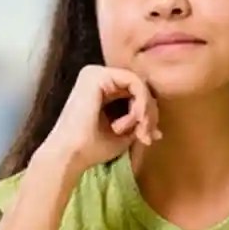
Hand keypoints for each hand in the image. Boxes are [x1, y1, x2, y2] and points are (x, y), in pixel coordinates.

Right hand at [35, 65, 159, 174]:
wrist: (70, 155)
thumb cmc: (91, 149)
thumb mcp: (122, 136)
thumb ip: (138, 127)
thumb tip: (158, 132)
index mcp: (99, 89)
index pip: (134, 93)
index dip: (148, 115)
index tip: (148, 138)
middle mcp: (97, 77)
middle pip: (138, 87)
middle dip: (149, 113)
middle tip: (147, 136)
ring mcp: (95, 73)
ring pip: (139, 84)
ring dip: (145, 110)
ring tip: (138, 131)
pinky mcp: (98, 76)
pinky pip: (134, 82)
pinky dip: (142, 102)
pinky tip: (137, 119)